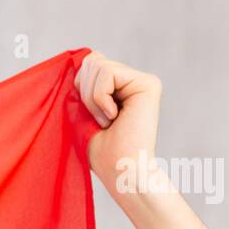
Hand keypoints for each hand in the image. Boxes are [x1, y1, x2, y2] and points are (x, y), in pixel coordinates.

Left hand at [74, 51, 161, 185]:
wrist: (120, 170)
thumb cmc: (99, 150)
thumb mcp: (81, 111)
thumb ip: (83, 84)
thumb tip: (80, 58)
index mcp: (118, 86)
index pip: (89, 64)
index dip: (79, 87)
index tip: (88, 115)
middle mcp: (133, 80)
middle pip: (92, 60)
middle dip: (84, 92)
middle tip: (98, 120)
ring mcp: (142, 80)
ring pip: (98, 65)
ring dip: (92, 99)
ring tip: (106, 121)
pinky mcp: (148, 83)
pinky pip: (108, 73)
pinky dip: (100, 99)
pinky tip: (114, 117)